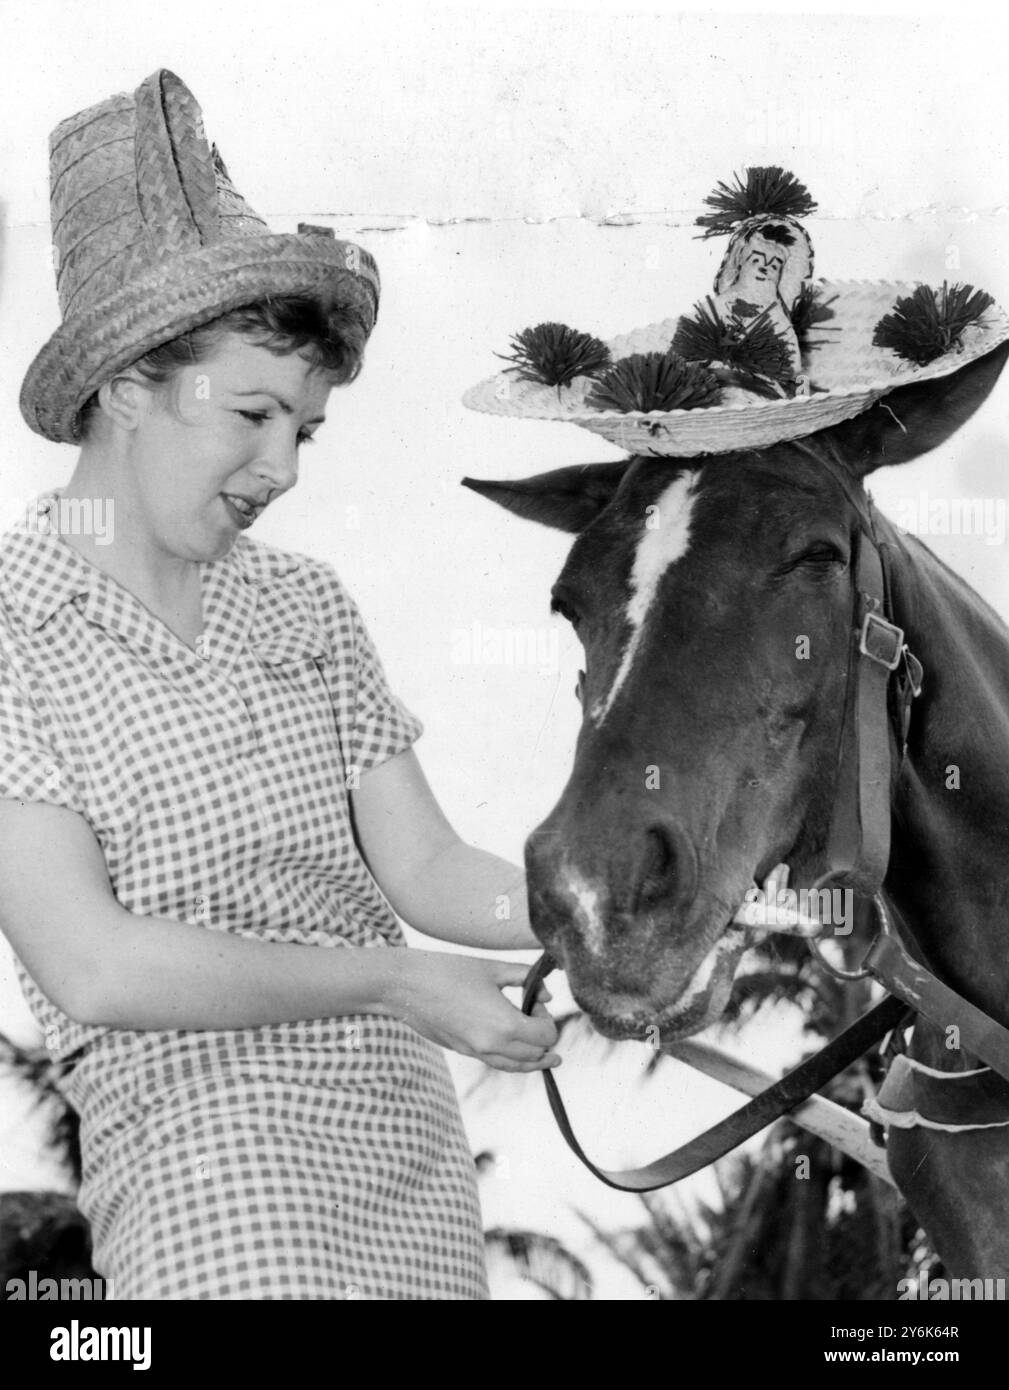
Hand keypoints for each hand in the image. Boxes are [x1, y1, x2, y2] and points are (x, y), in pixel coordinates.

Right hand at [385, 950, 559, 1072]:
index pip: (546, 1035)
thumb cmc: (449, 970)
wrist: (405, 985)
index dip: (548, 1018)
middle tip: (535, 1013)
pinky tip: (517, 1052)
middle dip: (543, 1038)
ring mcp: (476, 1052)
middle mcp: (493, 1046)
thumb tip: (548, 994)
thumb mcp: (493, 968)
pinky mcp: (463, 1051)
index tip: (535, 1000)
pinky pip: (497, 1063)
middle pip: (535, 1054)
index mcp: (505, 1025)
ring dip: (534, 1058)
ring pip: (517, 1066)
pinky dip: (513, 1059)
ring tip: (550, 1058)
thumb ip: (525, 979)